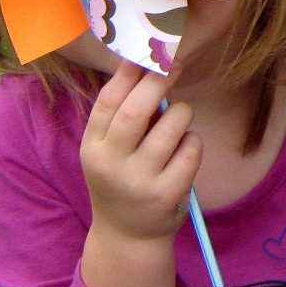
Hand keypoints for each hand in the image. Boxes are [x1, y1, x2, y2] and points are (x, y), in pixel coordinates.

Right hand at [79, 62, 201, 244]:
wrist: (127, 235)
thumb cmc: (122, 178)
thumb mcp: (109, 150)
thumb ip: (123, 116)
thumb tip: (149, 64)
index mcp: (92, 147)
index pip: (108, 102)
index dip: (128, 73)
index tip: (148, 51)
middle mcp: (110, 164)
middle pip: (136, 112)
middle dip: (159, 81)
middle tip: (175, 63)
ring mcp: (138, 181)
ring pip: (172, 127)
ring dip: (182, 113)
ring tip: (178, 119)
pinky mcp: (166, 195)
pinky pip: (191, 150)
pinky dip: (193, 141)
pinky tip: (184, 151)